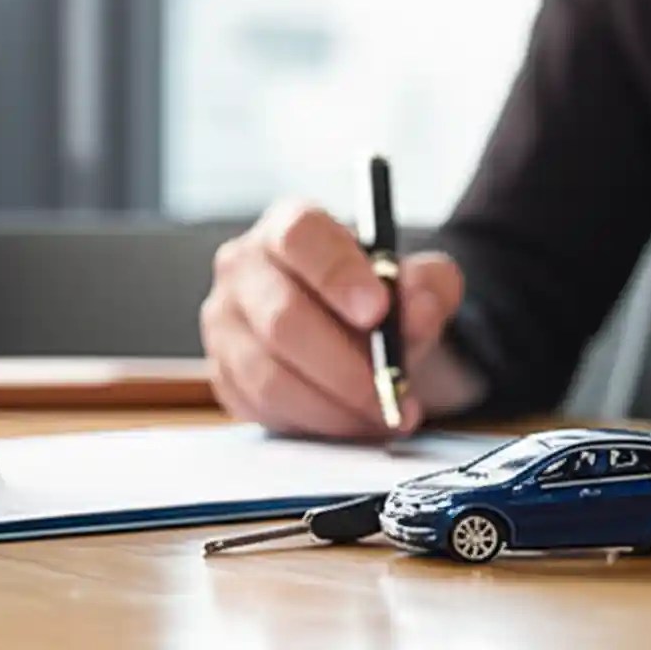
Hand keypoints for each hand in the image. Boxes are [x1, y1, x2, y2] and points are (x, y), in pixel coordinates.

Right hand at [201, 200, 470, 438]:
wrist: (353, 334)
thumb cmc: (376, 299)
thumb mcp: (416, 283)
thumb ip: (427, 287)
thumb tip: (418, 310)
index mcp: (288, 226)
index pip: (299, 238)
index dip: (336, 274)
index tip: (378, 311)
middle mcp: (244, 268)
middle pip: (282, 318)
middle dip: (345, 365)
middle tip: (391, 390)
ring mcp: (225, 324)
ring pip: (270, 375)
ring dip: (334, 405)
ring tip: (382, 413)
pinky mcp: (223, 375)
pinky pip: (264, 409)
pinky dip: (316, 423)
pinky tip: (352, 421)